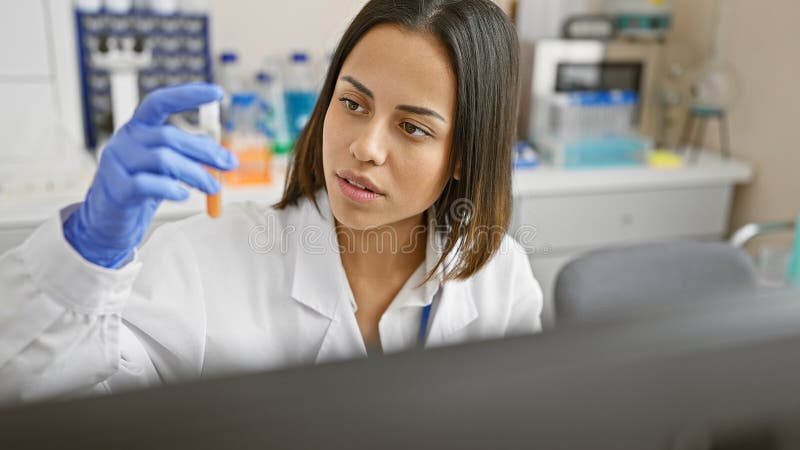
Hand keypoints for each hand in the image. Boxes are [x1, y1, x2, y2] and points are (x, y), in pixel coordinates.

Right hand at [63, 83, 236, 267]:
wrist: (108, 223)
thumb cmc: (141, 190)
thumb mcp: (167, 167)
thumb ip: (190, 155)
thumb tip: (224, 155)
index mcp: (138, 128)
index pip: (160, 102)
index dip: (188, 95)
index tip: (218, 93)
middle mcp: (125, 140)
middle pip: (170, 136)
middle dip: (205, 151)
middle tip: (228, 166)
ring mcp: (116, 163)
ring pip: (163, 160)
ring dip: (195, 173)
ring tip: (212, 188)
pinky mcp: (116, 189)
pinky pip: (148, 184)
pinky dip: (171, 189)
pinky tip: (183, 195)